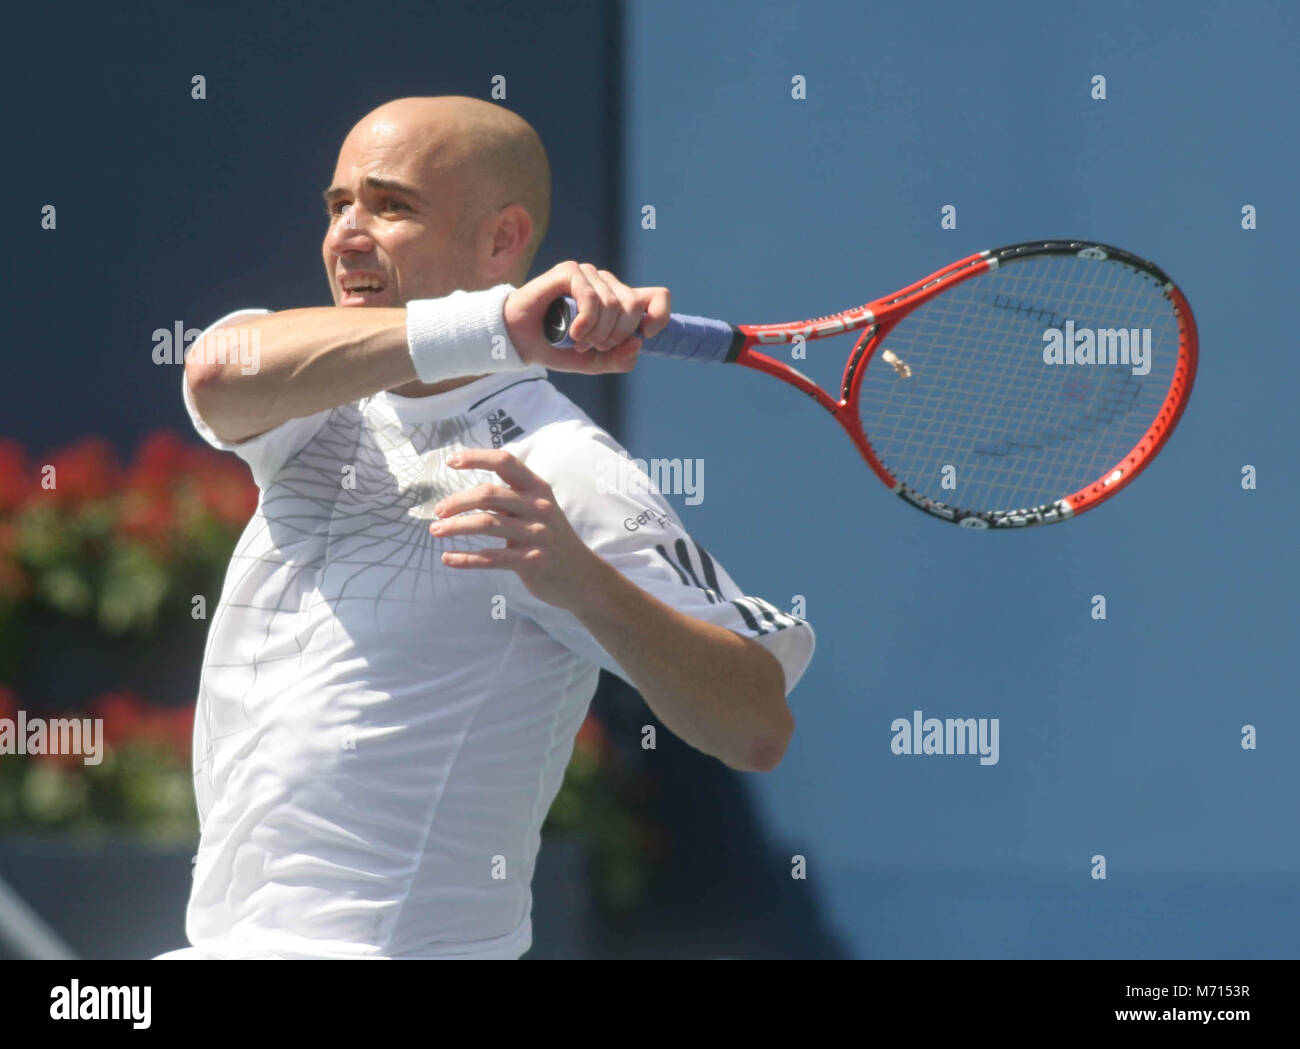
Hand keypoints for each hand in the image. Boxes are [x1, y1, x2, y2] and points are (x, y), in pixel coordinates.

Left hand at [428, 447, 610, 610]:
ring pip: (486, 524)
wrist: (581, 577)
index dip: (477, 457)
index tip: (452, 461)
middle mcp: (538, 507)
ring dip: (455, 527)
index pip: (506, 462)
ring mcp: (536, 534)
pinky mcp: (531, 561)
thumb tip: (469, 493)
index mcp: (538, 489)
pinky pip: (491, 557)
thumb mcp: (539, 510)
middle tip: (437, 511)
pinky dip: (465, 558)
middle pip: (489, 494)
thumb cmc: (552, 539)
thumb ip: (512, 498)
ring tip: (436, 531)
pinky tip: (448, 558)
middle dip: (457, 501)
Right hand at [503, 261, 669, 372]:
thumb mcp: (593, 362)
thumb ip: (618, 360)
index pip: (658, 296)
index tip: (645, 334)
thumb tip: (639, 342)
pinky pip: (592, 297)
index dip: (660, 315)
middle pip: (634, 306)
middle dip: (616, 336)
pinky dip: (586, 322)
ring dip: (596, 332)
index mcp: (618, 301)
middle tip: (593, 346)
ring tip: (578, 341)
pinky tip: (574, 333)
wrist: (519, 340)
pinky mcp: (570, 272)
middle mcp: (607, 284)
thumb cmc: (555, 347)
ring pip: (613, 304)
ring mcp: (589, 276)